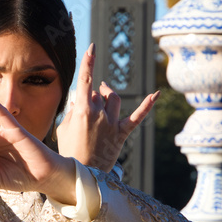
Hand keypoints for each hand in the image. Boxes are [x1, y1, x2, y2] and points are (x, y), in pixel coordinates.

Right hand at [56, 43, 158, 171]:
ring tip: (103, 96)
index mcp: (82, 110)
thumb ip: (72, 110)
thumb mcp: (64, 128)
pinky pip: (137, 117)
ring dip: (108, 95)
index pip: (86, 80)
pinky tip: (157, 94)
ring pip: (114, 99)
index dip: (89, 62)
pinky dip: (147, 105)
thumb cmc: (69, 151)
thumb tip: (79, 98)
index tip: (92, 47)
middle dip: (93, 94)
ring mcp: (111, 124)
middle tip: (86, 106)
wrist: (82, 175)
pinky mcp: (121, 134)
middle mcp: (99, 114)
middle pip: (99, 92)